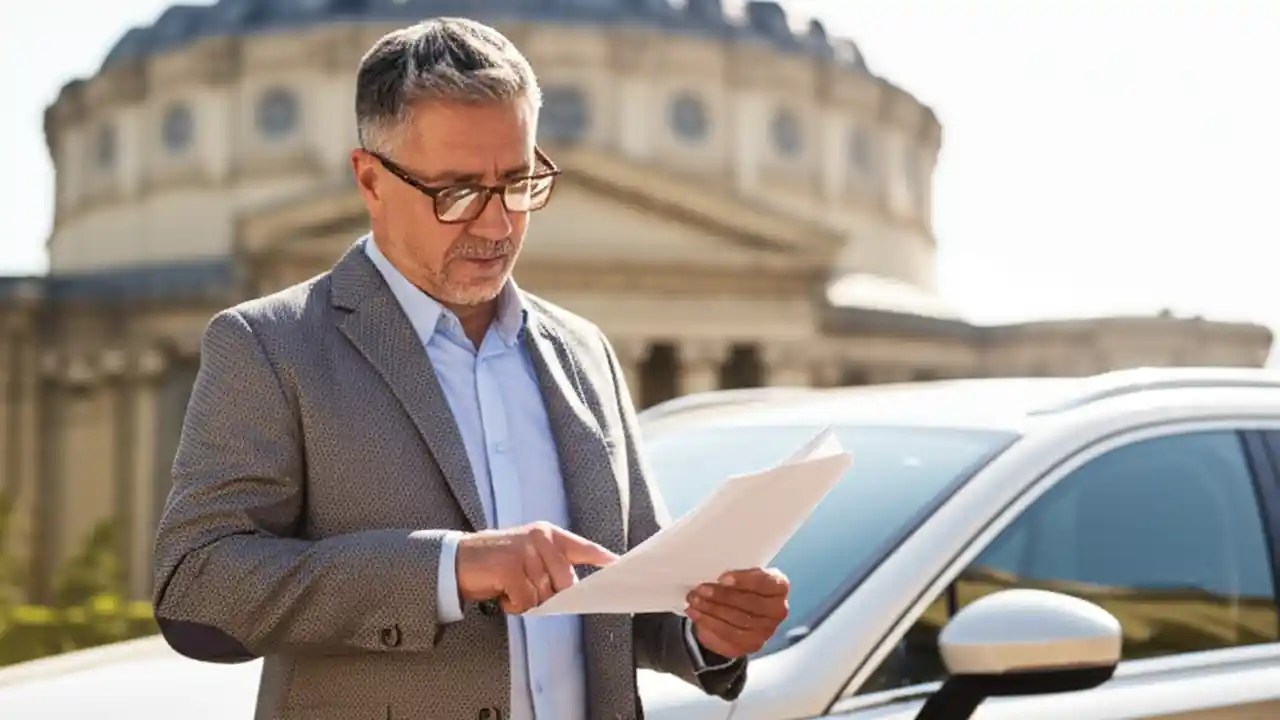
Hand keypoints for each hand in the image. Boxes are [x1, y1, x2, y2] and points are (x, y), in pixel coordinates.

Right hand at [456, 521, 617, 612]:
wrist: (456, 560)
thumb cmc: (496, 563)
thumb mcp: (527, 555)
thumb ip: (550, 566)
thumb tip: (572, 590)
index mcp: (547, 534)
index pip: (582, 547)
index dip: (602, 557)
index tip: (619, 565)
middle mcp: (539, 538)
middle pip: (565, 582)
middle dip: (548, 595)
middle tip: (525, 589)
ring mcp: (525, 551)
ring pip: (544, 595)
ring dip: (526, 601)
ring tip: (509, 588)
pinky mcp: (511, 566)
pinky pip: (526, 600)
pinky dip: (514, 605)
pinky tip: (502, 594)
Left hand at [686, 568, 789, 659]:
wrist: (736, 614)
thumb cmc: (739, 587)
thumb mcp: (740, 575)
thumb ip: (733, 574)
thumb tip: (710, 574)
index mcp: (779, 587)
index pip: (766, 582)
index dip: (744, 580)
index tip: (722, 578)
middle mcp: (778, 610)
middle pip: (750, 603)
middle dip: (722, 596)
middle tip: (700, 589)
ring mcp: (766, 631)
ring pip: (737, 619)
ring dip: (711, 609)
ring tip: (693, 599)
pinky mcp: (750, 645)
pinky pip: (727, 635)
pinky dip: (708, 622)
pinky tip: (695, 613)